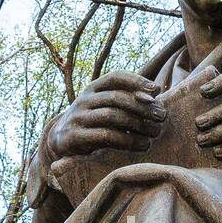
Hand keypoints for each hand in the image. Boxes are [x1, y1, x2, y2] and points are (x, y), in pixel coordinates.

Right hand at [48, 71, 165, 159]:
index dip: (136, 80)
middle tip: (161, 116)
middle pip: (116, 97)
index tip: (156, 90)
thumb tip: (157, 91)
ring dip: (138, 125)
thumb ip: (126, 99)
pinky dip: (127, 141)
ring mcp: (78, 117)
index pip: (115, 76)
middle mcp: (84, 100)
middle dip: (142, 106)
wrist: (60, 140)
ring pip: (112, 116)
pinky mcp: (76, 136)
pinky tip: (142, 145)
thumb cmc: (92, 122)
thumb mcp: (104, 106)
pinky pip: (105, 136)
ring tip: (154, 133)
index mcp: (92, 88)